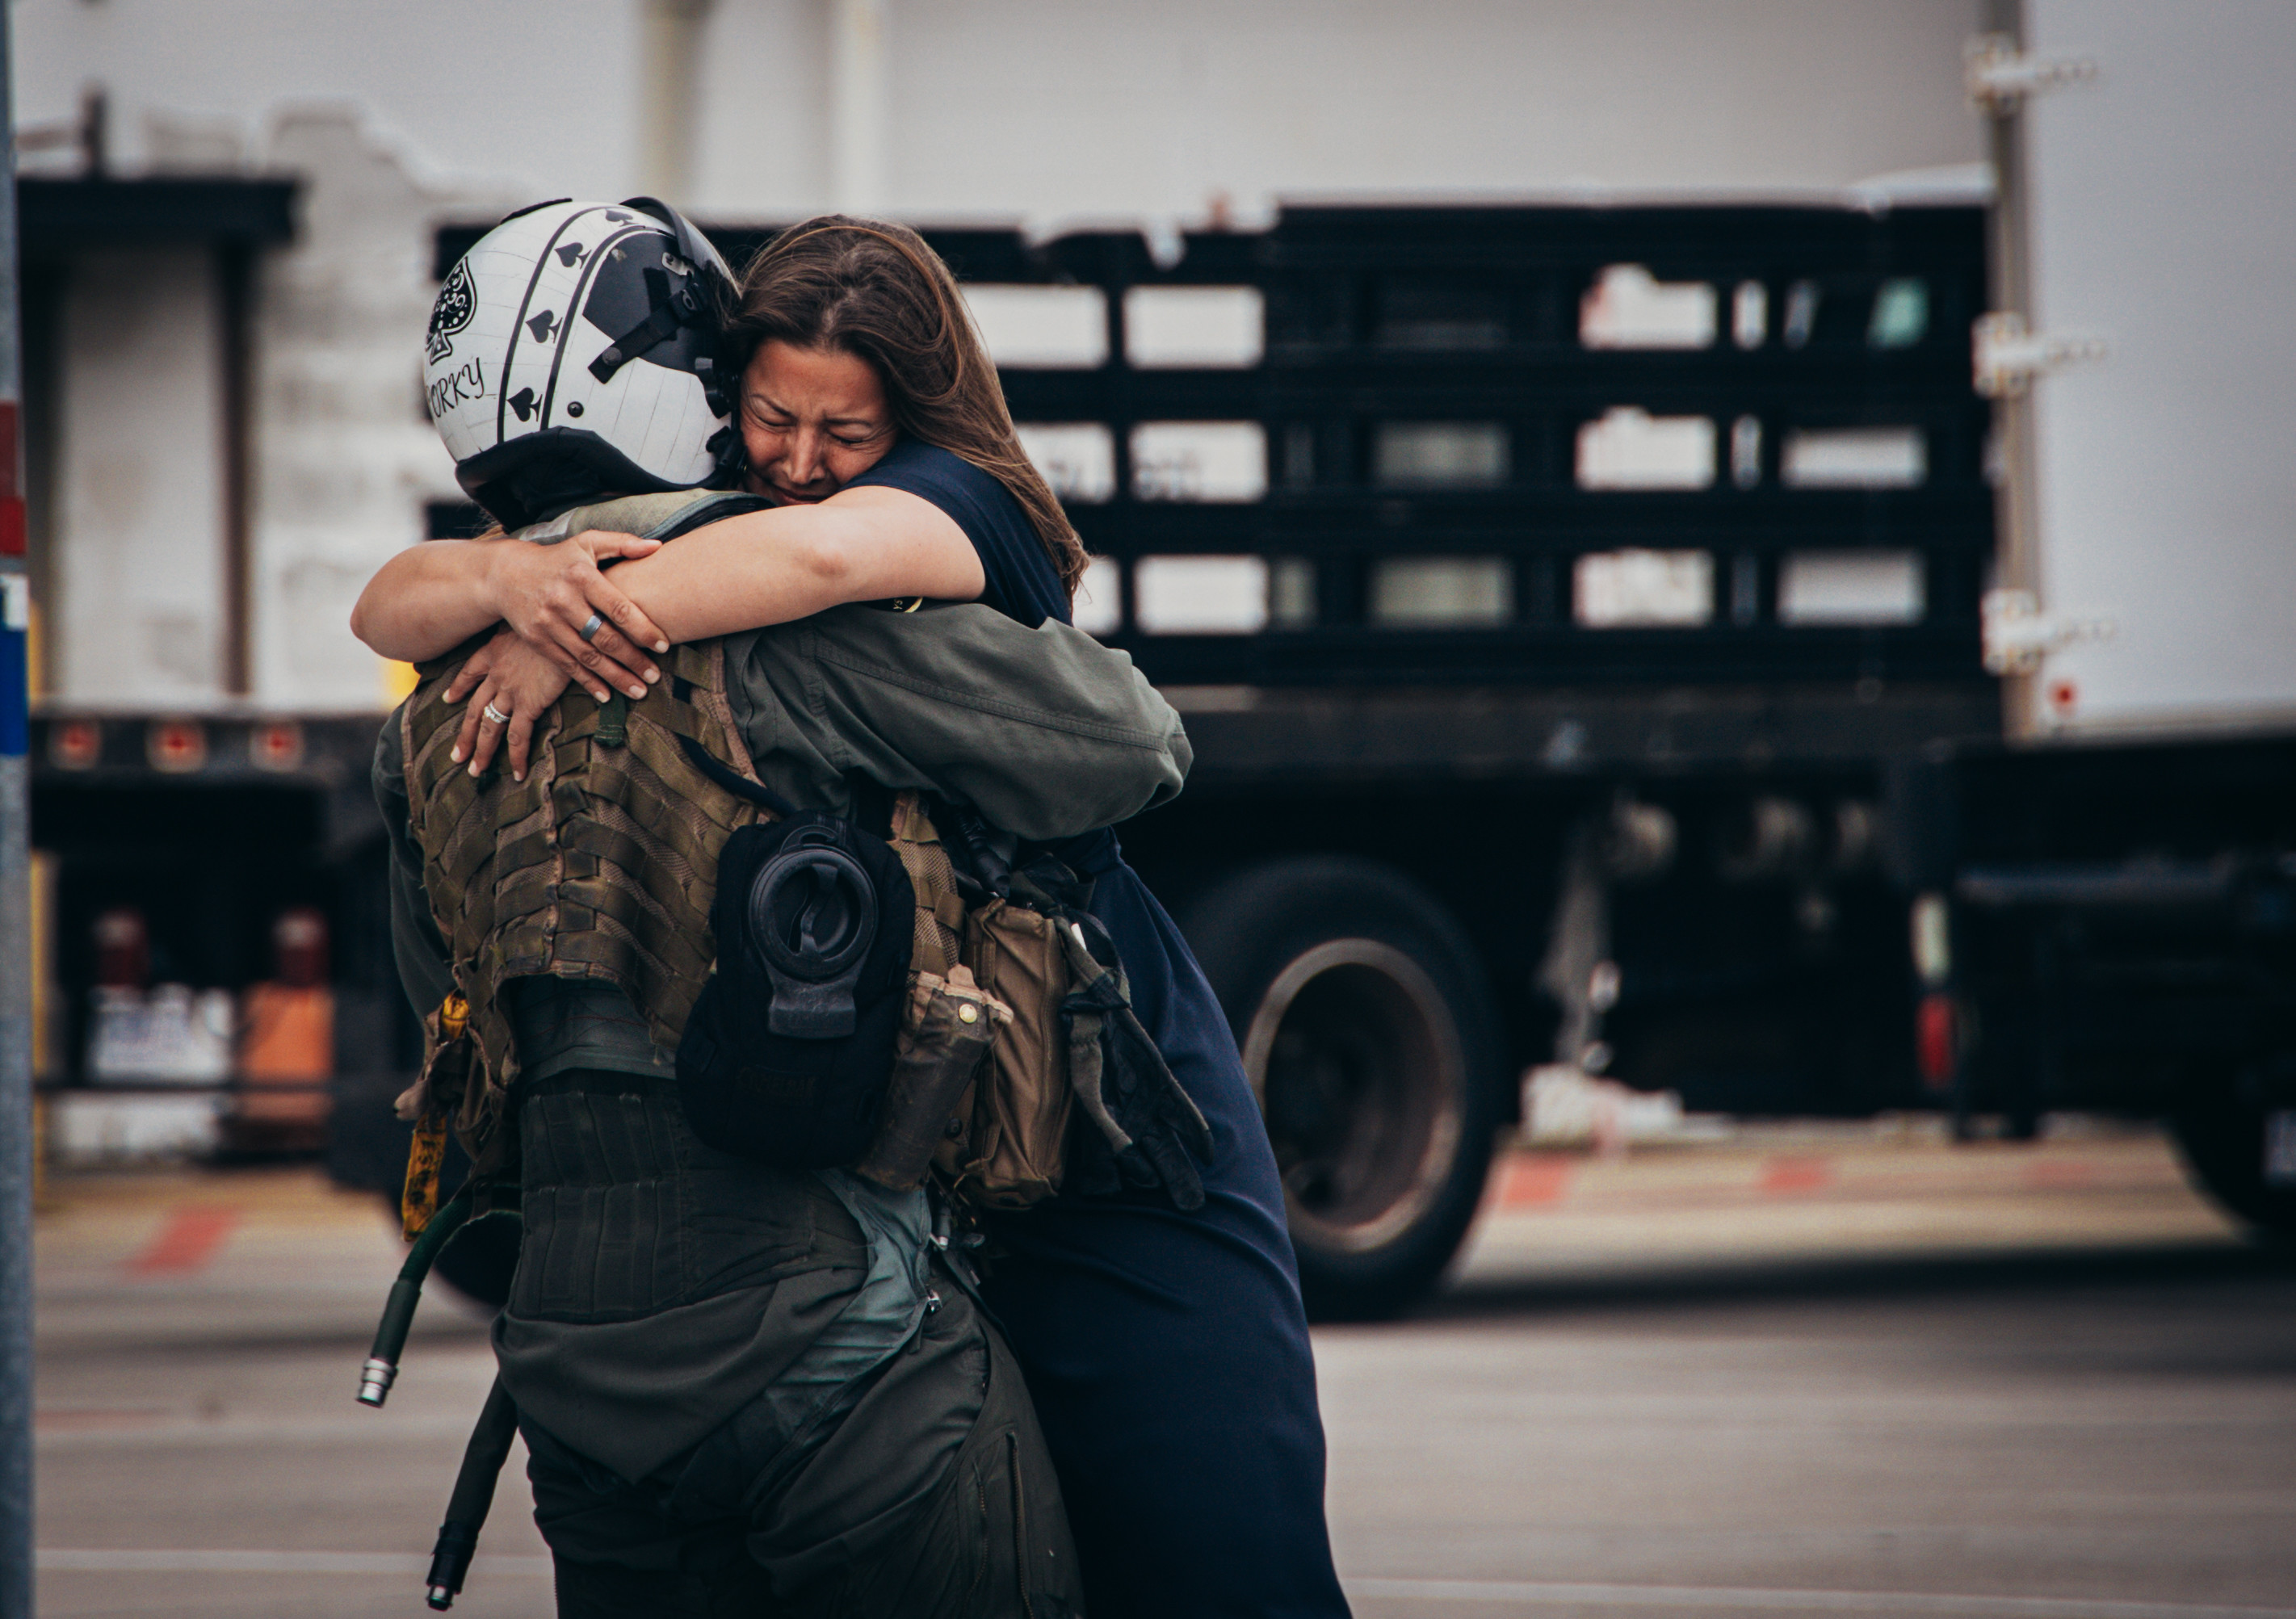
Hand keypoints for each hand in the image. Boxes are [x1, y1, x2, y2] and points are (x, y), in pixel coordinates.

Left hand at [447, 630, 573, 781]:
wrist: (559, 622)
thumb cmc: (550, 613)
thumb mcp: (528, 615)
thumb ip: (526, 622)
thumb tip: (537, 619)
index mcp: (495, 651)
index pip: (470, 672)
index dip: (459, 687)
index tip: (449, 698)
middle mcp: (497, 674)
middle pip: (475, 709)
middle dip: (465, 734)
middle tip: (456, 755)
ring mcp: (510, 691)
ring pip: (490, 727)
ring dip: (481, 751)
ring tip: (475, 771)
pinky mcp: (529, 703)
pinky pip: (518, 736)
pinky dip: (517, 757)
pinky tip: (518, 774)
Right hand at [481, 531, 671, 699]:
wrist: (506, 574)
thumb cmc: (557, 559)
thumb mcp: (586, 543)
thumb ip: (622, 543)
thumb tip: (657, 546)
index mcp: (581, 576)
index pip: (618, 608)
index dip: (643, 629)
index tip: (663, 645)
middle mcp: (564, 600)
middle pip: (605, 637)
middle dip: (633, 660)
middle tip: (655, 676)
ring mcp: (548, 622)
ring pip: (588, 656)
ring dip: (615, 677)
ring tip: (639, 691)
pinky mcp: (537, 640)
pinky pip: (567, 665)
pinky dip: (588, 682)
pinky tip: (608, 695)